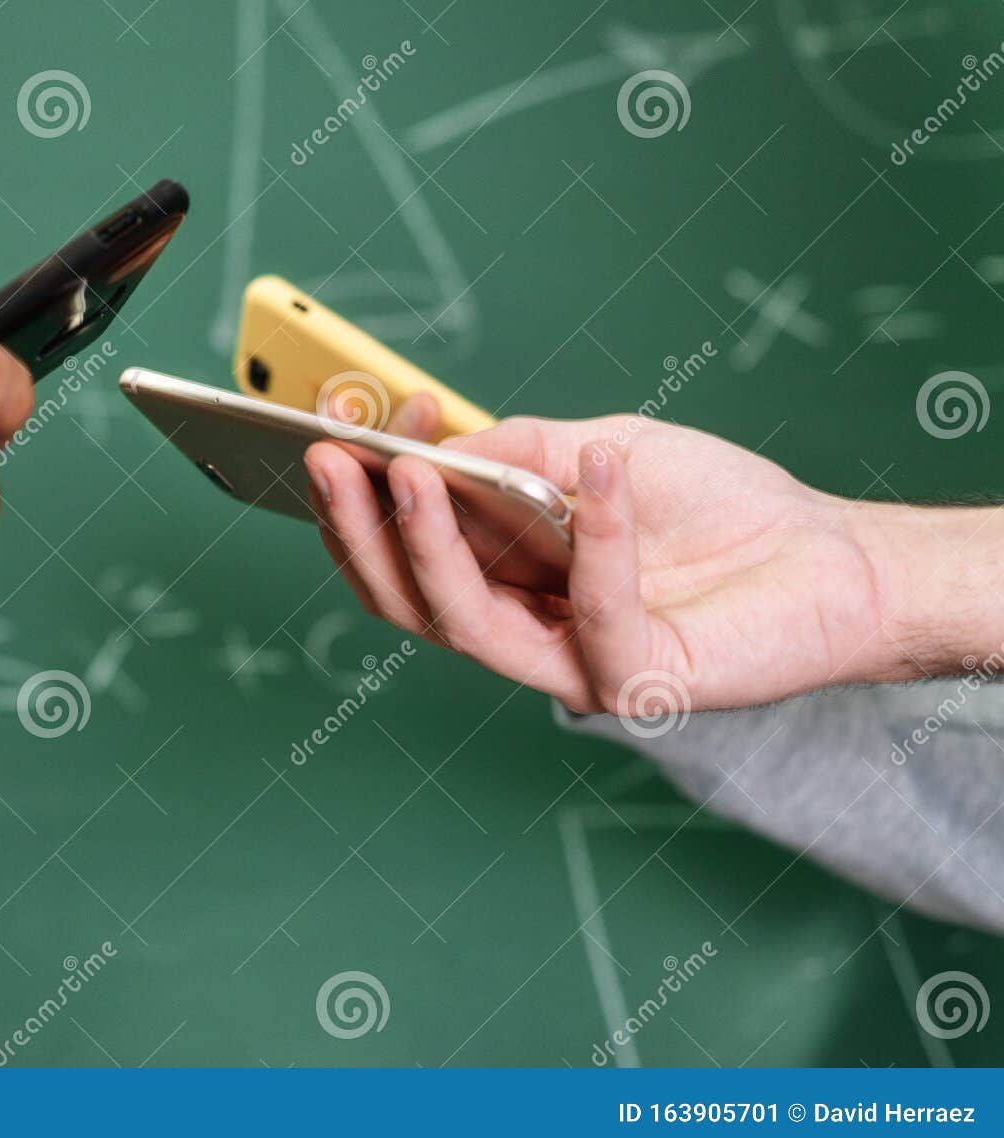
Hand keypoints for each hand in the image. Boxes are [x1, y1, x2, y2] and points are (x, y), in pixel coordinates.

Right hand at [304, 410, 940, 715]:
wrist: (831, 555)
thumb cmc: (713, 505)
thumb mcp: (595, 450)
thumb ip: (515, 454)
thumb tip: (433, 451)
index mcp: (502, 582)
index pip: (406, 557)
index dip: (364, 500)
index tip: (342, 431)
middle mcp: (524, 631)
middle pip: (409, 602)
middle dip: (359, 532)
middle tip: (330, 460)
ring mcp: (573, 665)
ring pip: (468, 625)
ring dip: (430, 548)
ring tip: (414, 473)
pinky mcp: (638, 681)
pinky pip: (596, 613)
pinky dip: (598, 535)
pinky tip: (598, 468)